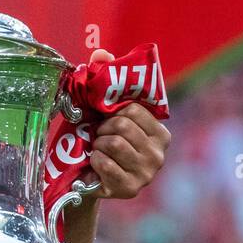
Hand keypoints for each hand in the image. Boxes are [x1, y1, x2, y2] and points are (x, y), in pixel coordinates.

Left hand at [83, 48, 170, 199]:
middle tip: (99, 136)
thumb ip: (106, 79)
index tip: (107, 119)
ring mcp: (147, 173)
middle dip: (103, 129)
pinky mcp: (130, 188)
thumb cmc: (96, 139)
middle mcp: (159, 154)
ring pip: (114, 143)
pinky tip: (96, 164)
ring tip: (98, 150)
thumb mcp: (101, 110)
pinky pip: (105, 163)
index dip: (112, 112)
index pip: (133, 109)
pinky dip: (94, 160)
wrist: (83, 178)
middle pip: (123, 126)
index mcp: (160, 133)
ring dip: (98, 144)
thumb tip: (101, 53)